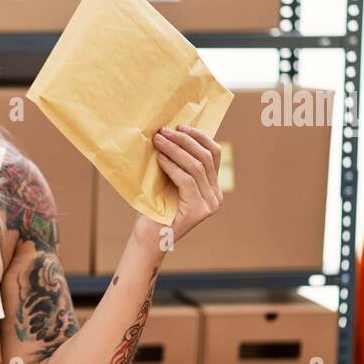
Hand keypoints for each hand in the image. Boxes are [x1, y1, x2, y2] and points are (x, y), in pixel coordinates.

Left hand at [132, 124, 222, 244]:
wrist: (148, 238)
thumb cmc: (154, 208)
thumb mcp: (169, 181)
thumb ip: (177, 164)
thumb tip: (170, 133)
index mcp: (212, 187)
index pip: (213, 154)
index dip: (199, 137)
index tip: (180, 126)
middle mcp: (215, 195)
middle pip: (206, 157)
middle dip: (185, 140)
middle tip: (164, 131)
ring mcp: (209, 203)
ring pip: (196, 167)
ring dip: (175, 150)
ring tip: (158, 141)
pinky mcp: (198, 210)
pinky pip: (186, 180)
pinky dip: (172, 166)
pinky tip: (160, 159)